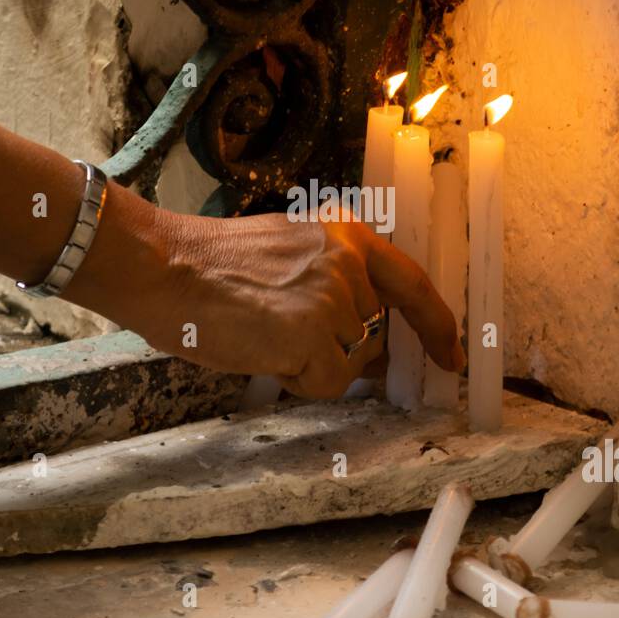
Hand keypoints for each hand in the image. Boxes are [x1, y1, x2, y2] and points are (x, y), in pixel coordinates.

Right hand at [132, 209, 465, 398]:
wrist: (166, 266)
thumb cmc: (211, 265)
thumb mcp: (289, 257)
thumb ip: (335, 287)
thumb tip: (370, 347)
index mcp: (346, 234)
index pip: (412, 283)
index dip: (436, 324)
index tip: (452, 355)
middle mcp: (350, 261)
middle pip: (372, 335)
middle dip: (339, 351)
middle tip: (281, 336)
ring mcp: (335, 297)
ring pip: (348, 365)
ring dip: (309, 364)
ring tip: (261, 332)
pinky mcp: (314, 334)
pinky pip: (324, 383)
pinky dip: (294, 380)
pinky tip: (261, 350)